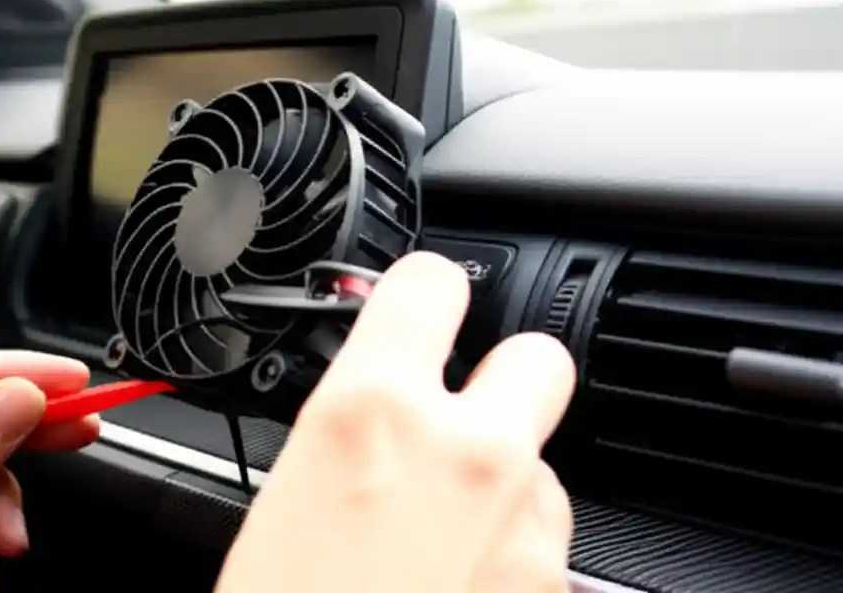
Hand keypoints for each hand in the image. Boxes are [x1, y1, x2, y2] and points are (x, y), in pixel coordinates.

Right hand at [217, 252, 575, 591]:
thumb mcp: (288, 493)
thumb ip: (350, 430)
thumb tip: (372, 406)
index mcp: (371, 410)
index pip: (430, 282)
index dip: (424, 293)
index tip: (421, 308)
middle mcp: (465, 449)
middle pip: (537, 356)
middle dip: (502, 380)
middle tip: (458, 420)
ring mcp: (525, 522)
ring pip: (542, 462)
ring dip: (505, 484)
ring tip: (439, 539)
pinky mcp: (557, 586)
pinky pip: (547, 541)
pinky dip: (513, 555)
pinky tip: (457, 585)